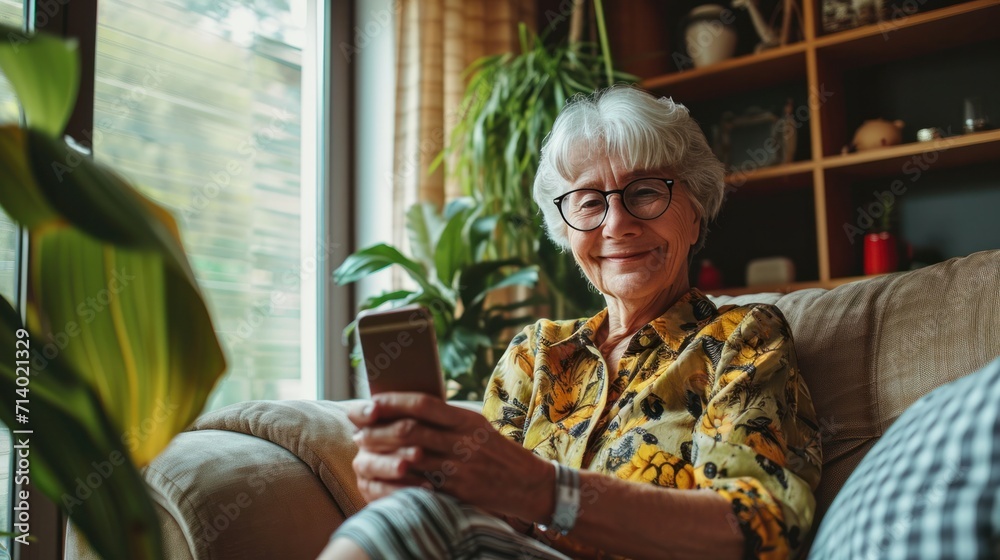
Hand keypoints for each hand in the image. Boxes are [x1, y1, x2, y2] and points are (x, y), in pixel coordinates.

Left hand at [349, 392, 551, 521]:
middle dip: (377, 429)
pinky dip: (397, 478)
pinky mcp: (459, 491)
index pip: (422, 403)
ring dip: (381, 453)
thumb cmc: (495, 451)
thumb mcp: (476, 425)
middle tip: (357, 429)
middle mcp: (463, 440)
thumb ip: (444, 417)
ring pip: (410, 457)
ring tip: (363, 450)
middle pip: (410, 430)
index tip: (368, 403)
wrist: (528, 483)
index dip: (391, 402)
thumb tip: (402, 406)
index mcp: (466, 418)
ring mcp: (461, 467)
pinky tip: (382, 475)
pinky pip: (421, 483)